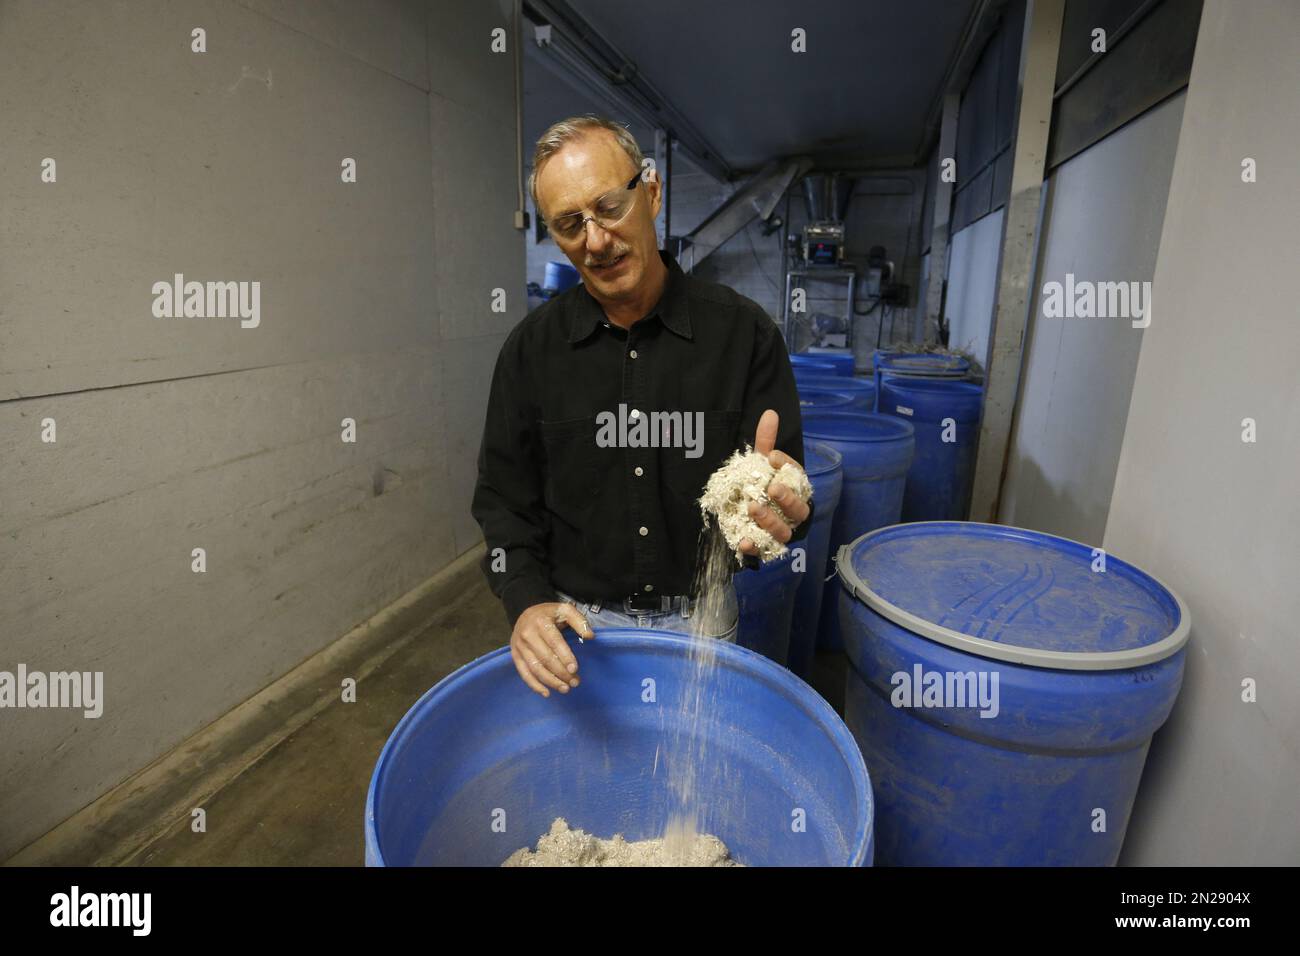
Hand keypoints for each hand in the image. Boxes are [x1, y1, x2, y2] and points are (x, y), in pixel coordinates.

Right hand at [510, 601, 593, 697]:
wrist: (525, 614)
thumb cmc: (549, 614)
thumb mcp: (564, 610)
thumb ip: (579, 621)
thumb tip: (589, 636)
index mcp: (541, 622)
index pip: (554, 642)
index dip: (565, 657)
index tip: (575, 669)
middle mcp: (527, 634)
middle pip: (545, 658)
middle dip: (561, 672)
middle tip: (575, 682)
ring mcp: (519, 647)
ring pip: (535, 668)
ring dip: (551, 681)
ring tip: (565, 689)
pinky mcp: (515, 656)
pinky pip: (524, 673)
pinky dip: (534, 685)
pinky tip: (546, 693)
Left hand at [738, 409, 809, 555]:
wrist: (745, 515)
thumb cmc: (761, 485)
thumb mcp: (760, 463)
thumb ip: (765, 441)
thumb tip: (770, 412)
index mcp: (796, 490)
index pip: (798, 478)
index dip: (788, 467)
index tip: (772, 457)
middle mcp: (793, 513)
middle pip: (799, 510)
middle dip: (787, 499)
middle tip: (772, 488)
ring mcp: (780, 532)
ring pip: (783, 532)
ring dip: (770, 521)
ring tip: (753, 507)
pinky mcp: (764, 547)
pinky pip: (762, 551)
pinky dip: (754, 547)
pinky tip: (743, 541)